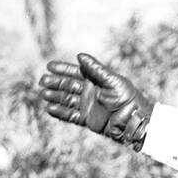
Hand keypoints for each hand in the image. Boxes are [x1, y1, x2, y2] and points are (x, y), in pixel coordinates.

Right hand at [39, 52, 154, 150]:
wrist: (134, 120)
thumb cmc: (127, 98)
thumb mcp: (112, 81)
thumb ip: (96, 69)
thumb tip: (79, 56)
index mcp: (95, 80)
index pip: (75, 72)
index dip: (62, 69)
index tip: (49, 66)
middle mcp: (90, 92)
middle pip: (68, 85)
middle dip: (55, 83)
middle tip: (43, 81)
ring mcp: (88, 106)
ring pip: (67, 100)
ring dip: (55, 96)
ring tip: (43, 94)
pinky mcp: (88, 120)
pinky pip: (71, 116)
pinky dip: (60, 113)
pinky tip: (49, 109)